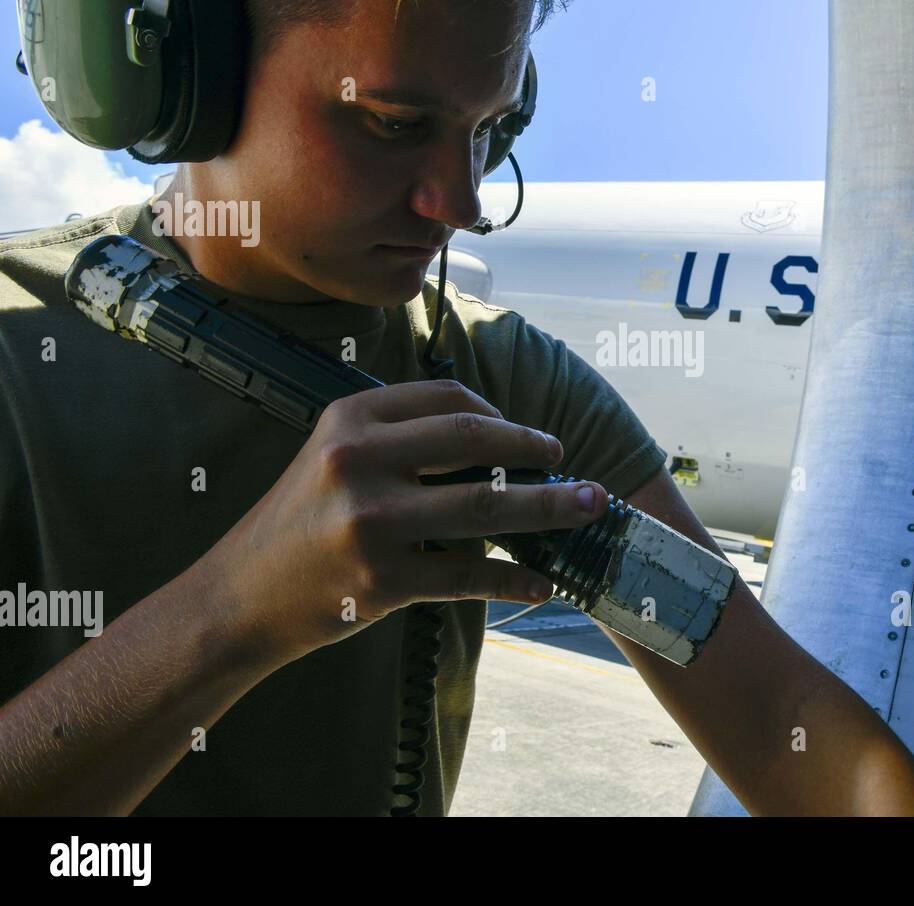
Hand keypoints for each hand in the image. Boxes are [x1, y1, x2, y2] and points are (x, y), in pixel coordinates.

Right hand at [200, 379, 606, 667]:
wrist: (239, 598)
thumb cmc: (299, 523)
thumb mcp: (334, 457)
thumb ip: (401, 439)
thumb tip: (499, 440)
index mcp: (351, 419)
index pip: (449, 400)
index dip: (503, 416)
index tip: (533, 438)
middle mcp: (359, 460)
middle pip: (477, 442)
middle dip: (537, 451)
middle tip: (571, 465)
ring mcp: (371, 522)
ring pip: (487, 508)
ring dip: (550, 507)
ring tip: (589, 506)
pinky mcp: (382, 580)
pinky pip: (470, 576)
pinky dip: (514, 579)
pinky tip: (541, 582)